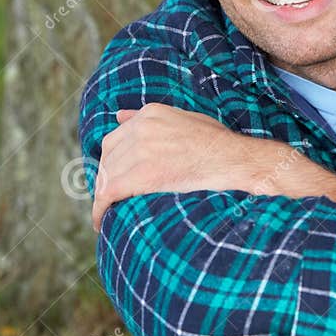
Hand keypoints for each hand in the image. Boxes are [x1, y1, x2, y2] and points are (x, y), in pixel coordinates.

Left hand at [91, 102, 281, 231]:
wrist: (235, 159)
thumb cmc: (218, 144)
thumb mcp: (184, 118)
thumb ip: (150, 118)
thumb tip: (119, 115)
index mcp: (150, 114)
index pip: (116, 138)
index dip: (111, 161)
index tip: (112, 177)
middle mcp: (141, 128)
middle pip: (108, 157)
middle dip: (105, 179)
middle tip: (110, 199)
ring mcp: (141, 149)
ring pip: (107, 175)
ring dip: (104, 196)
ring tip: (108, 213)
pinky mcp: (143, 174)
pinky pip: (110, 192)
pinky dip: (101, 208)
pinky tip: (101, 222)